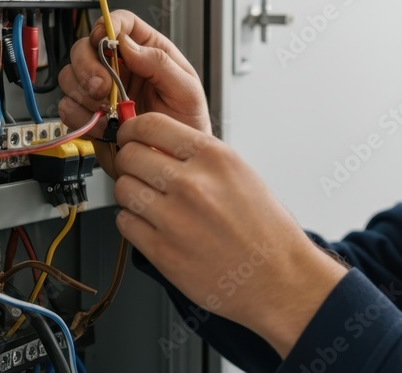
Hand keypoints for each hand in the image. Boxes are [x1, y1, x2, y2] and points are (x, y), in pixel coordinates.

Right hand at [58, 11, 211, 177]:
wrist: (175, 161)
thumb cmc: (188, 123)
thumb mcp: (186, 91)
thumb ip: (160, 63)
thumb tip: (128, 43)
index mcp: (148, 52)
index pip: (120, 23)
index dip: (107, 25)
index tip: (103, 40)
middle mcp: (121, 67)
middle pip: (85, 47)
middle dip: (88, 66)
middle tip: (103, 88)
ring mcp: (102, 91)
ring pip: (70, 75)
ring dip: (83, 92)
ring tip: (108, 109)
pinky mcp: (89, 114)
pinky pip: (67, 106)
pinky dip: (79, 115)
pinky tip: (102, 124)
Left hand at [113, 113, 347, 355]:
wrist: (278, 277)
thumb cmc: (266, 229)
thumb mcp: (241, 174)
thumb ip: (200, 157)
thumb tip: (163, 144)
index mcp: (214, 157)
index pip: (151, 125)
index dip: (133, 129)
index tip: (132, 136)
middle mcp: (192, 183)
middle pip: (130, 155)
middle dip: (130, 161)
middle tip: (138, 169)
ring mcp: (174, 218)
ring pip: (123, 189)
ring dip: (131, 192)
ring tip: (150, 200)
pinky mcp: (162, 251)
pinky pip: (126, 223)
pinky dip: (134, 222)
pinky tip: (154, 225)